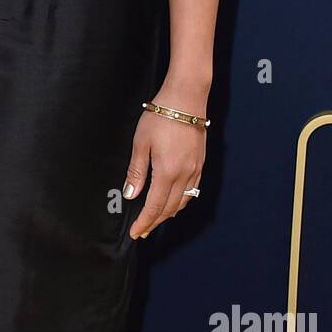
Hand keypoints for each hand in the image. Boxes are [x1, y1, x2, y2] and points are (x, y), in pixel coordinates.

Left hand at [123, 107, 205, 238]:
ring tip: (155, 218)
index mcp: (167, 172)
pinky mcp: (200, 163)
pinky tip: (173, 200)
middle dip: (155, 221)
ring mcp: (195, 170)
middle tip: (142, 230)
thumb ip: (137, 171)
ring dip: (169, 213)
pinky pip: (192, 190)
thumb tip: (131, 194)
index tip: (136, 233)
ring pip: (183, 201)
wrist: (186, 98)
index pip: (155, 207)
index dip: (145, 222)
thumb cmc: (160, 116)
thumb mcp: (141, 143)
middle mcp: (185, 175)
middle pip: (170, 208)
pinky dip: (181, 200)